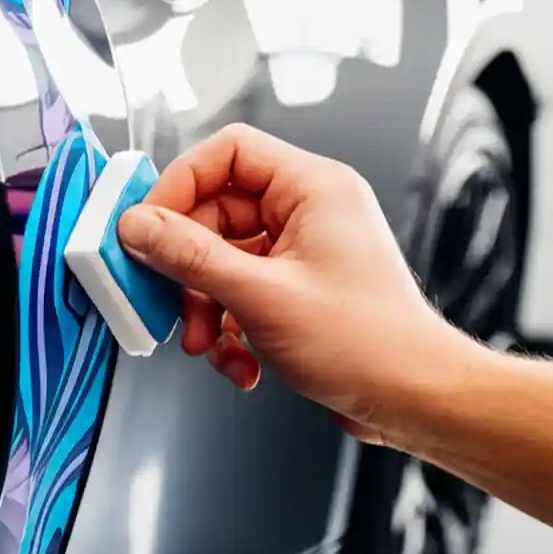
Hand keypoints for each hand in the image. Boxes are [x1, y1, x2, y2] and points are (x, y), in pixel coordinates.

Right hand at [117, 124, 475, 443]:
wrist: (414, 400)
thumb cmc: (370, 344)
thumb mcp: (261, 296)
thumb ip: (190, 257)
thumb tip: (138, 227)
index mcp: (312, 188)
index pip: (228, 153)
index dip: (180, 184)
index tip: (148, 225)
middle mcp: (309, 211)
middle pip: (215, 212)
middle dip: (187, 266)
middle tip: (167, 298)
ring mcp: (302, 252)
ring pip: (222, 259)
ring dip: (204, 306)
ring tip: (205, 342)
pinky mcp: (297, 290)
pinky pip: (239, 292)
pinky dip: (228, 328)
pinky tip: (238, 360)